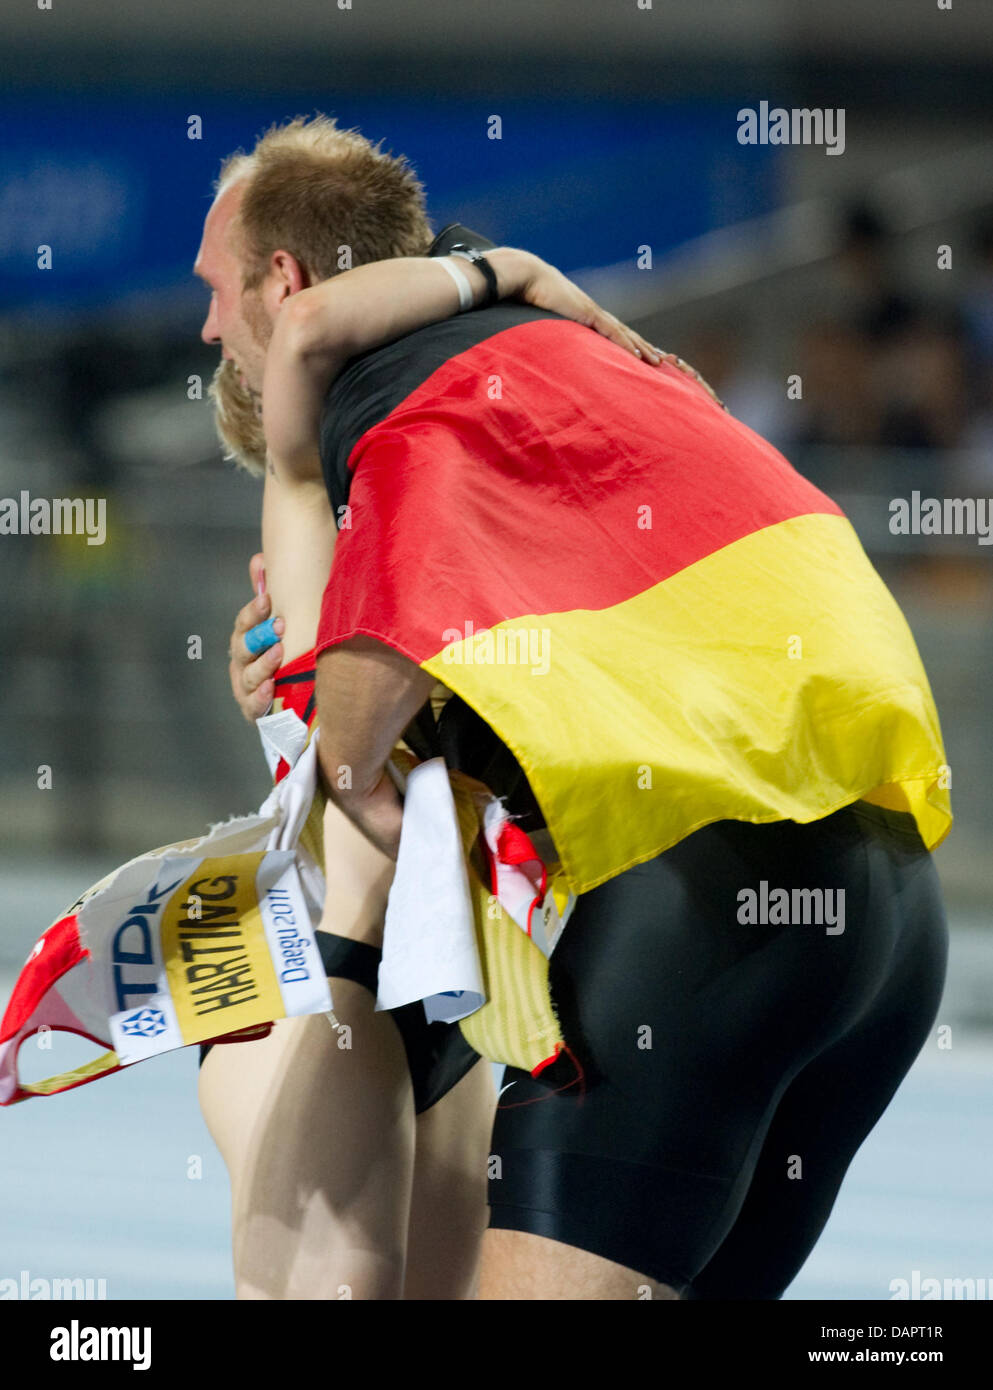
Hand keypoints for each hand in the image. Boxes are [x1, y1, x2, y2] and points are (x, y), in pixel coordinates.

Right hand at [228, 553, 285, 722]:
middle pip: (243, 647)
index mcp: (246, 637)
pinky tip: (272, 687)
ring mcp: (246, 687)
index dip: (253, 611)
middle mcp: (243, 661)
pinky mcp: (255, 711)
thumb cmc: (286, 652)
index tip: (267, 598)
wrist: (297, 697)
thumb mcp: (278, 623)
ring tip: (279, 653)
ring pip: (248, 676)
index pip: (244, 622)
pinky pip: (254, 706)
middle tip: (278, 624)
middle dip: (259, 635)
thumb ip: (268, 594)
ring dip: (263, 664)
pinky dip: (261, 697)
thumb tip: (260, 560)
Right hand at [497, 250, 724, 405]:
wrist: (527, 276)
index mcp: (589, 319)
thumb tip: (544, 352)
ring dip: (643, 350)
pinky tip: (638, 355)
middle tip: (664, 364)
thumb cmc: (531, 298)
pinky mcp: (588, 314)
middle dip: (646, 349)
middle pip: (627, 336)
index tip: (645, 359)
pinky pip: (611, 332)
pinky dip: (625, 344)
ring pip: (625, 335)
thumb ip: (550, 336)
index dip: (632, 347)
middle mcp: (597, 316)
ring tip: (659, 363)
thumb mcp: (544, 323)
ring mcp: (594, 314)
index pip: (616, 335)